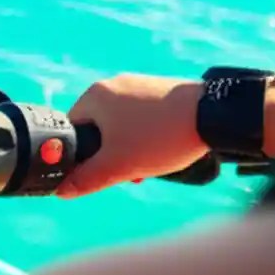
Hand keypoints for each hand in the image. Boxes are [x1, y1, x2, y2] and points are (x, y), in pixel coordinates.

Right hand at [58, 74, 207, 198]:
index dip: (81, 155)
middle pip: (97, 127)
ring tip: (148, 165)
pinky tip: (162, 148)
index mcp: (94, 95)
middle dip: (110, 154)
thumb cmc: (159, 137)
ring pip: (121, 123)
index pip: (71, 128)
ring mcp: (138, 83)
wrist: (213, 115)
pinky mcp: (160, 88)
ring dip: (129, 147)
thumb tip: (62, 191)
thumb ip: (87, 179)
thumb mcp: (118, 165)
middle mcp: (112, 83)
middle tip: (126, 172)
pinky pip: (141, 115)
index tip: (98, 171)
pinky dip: (146, 134)